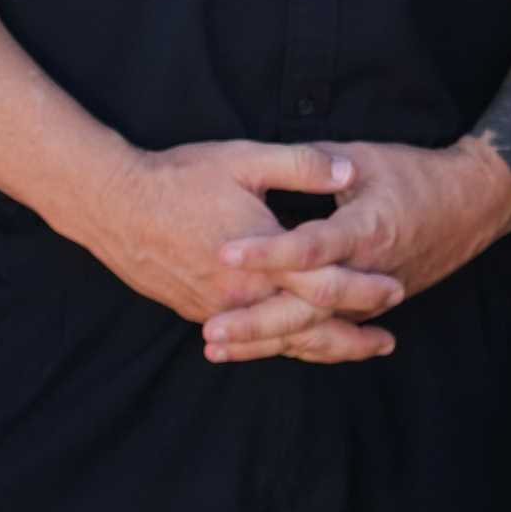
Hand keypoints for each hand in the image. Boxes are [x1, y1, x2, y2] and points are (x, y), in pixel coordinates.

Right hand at [57, 140, 401, 326]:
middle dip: (350, 336)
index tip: (396, 288)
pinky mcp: (197, 311)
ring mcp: (216, 308)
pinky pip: (247, 338)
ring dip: (318, 349)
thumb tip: (347, 170)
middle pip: (306, 327)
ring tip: (352, 351)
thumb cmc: (182, 178)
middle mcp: (241, 294)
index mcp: (261, 257)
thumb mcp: (246, 159)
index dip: (363, 288)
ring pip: (276, 340)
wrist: (114, 205)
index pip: (324, 282)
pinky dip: (277, 346)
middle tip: (386, 342)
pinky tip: (294, 345)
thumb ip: (301, 165)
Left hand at [204, 137, 510, 362]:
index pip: (311, 247)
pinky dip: (292, 345)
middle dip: (257, 322)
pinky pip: (330, 334)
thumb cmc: (417, 175)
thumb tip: (272, 166)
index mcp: (367, 229)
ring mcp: (372, 298)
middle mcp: (369, 272)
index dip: (268, 251)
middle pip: (308, 308)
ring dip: (266, 341)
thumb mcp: (367, 157)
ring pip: (316, 331)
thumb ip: (316, 163)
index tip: (225, 252)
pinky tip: (255, 351)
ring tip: (217, 346)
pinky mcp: (372, 308)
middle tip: (211, 328)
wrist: (472, 205)